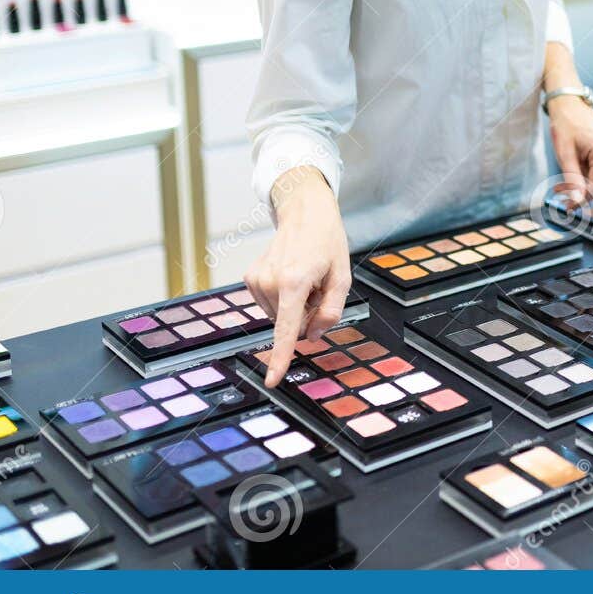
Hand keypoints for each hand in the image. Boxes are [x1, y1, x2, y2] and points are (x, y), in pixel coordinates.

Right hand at [244, 168, 350, 387]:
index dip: (281, 357)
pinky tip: (291, 276)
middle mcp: (270, 282)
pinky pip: (270, 304)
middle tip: (318, 286)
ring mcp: (256, 279)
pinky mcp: (250, 278)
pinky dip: (283, 298)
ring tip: (305, 277)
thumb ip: (330, 312)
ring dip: (295, 305)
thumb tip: (312, 337)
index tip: (273, 380)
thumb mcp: (342, 277)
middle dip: (306, 315)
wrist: (304, 213)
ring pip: (279, 316)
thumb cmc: (327, 243)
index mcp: (295, 282)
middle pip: (289, 324)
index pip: (287, 329)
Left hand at [548, 96, 592, 204]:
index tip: (567, 209)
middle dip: (582, 189)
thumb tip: (576, 203)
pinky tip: (582, 162)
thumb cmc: (566, 126)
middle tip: (560, 188)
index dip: (582, 200)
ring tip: (572, 166)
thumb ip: (572, 180)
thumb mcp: (564, 154)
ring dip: (587, 180)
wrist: (572, 106)